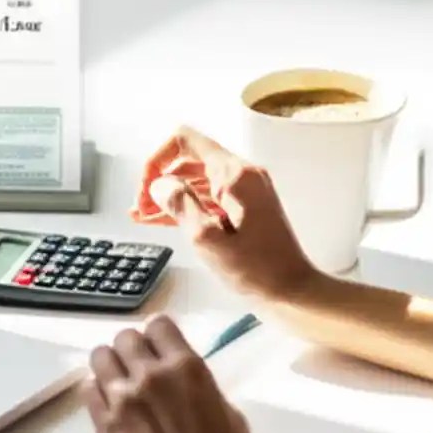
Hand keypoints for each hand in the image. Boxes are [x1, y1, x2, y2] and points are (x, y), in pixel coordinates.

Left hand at [83, 315, 260, 432]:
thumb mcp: (224, 407)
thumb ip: (197, 384)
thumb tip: (181, 379)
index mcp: (186, 366)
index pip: (158, 324)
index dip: (158, 336)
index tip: (159, 348)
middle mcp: (151, 374)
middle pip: (125, 337)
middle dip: (133, 349)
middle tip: (139, 368)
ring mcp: (123, 399)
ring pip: (100, 356)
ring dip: (110, 364)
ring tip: (119, 382)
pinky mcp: (105, 425)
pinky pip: (88, 389)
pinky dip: (97, 390)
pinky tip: (109, 402)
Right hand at [130, 126, 316, 299]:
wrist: (291, 291)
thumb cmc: (256, 270)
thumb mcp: (207, 238)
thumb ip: (180, 205)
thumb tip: (160, 184)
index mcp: (235, 174)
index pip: (185, 140)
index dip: (158, 159)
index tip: (146, 187)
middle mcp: (242, 174)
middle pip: (189, 159)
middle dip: (161, 179)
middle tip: (141, 207)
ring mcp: (246, 190)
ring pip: (197, 180)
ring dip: (170, 194)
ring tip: (143, 215)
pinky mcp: (246, 207)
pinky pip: (209, 197)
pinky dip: (186, 205)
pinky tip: (161, 218)